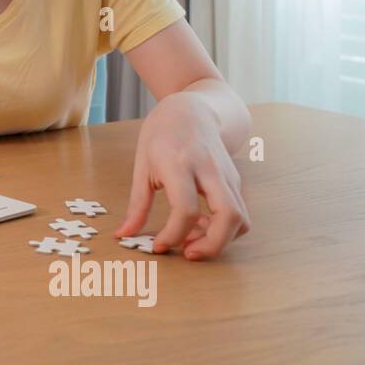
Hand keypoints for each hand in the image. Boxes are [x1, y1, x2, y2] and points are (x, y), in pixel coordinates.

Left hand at [114, 92, 251, 259]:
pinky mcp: (236, 182)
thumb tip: (124, 235)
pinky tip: (200, 226)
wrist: (192, 110)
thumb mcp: (142, 165)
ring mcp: (228, 175)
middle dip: (213, 245)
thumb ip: (137, 204)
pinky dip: (224, 229)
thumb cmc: (163, 134)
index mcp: (179, 163)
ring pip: (240, 217)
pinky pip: (238, 212)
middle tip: (188, 254)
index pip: (185, 208)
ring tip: (190, 240)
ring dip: (219, 239)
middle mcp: (210, 169)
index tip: (158, 245)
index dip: (173, 234)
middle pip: (229, 215)